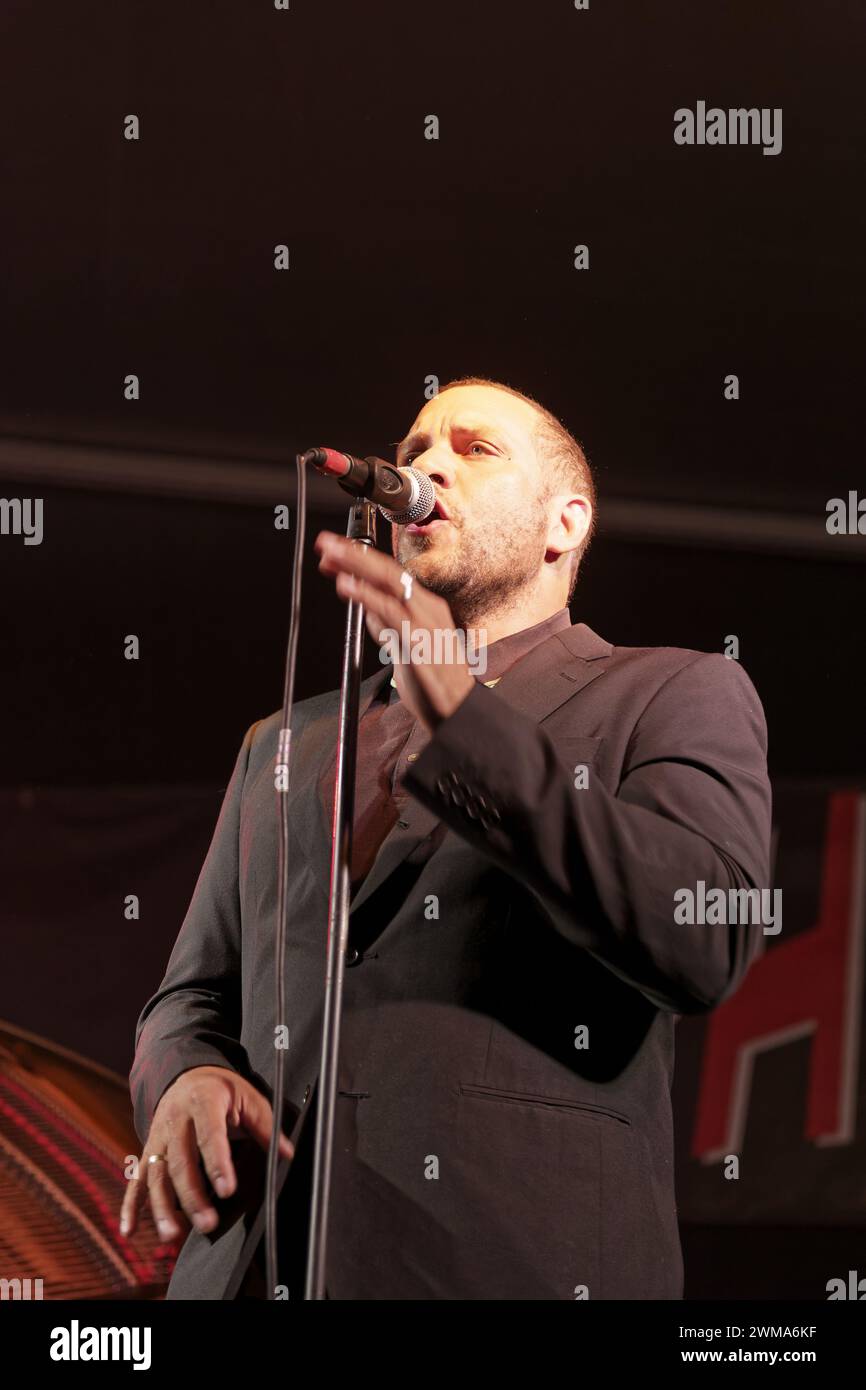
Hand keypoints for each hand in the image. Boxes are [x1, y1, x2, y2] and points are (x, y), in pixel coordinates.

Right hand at [119, 1065, 293, 1240]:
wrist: (187, 1074)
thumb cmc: (223, 1089)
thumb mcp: (248, 1096)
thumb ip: (266, 1126)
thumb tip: (287, 1154)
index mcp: (203, 1102)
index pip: (209, 1134)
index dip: (217, 1163)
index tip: (227, 1190)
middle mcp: (175, 1120)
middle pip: (179, 1161)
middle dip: (192, 1195)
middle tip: (208, 1224)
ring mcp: (158, 1137)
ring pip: (155, 1175)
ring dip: (161, 1207)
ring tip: (171, 1235)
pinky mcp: (148, 1152)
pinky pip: (136, 1180)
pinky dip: (130, 1206)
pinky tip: (129, 1231)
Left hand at [315, 531, 475, 730]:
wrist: (458, 710)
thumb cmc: (434, 683)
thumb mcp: (405, 648)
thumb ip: (387, 627)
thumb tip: (367, 609)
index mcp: (426, 607)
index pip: (390, 574)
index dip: (361, 561)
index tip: (335, 555)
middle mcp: (427, 607)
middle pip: (387, 569)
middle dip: (354, 553)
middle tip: (326, 543)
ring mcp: (424, 620)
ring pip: (388, 581)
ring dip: (355, 565)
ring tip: (330, 556)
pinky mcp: (418, 637)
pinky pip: (388, 609)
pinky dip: (365, 594)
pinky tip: (345, 586)